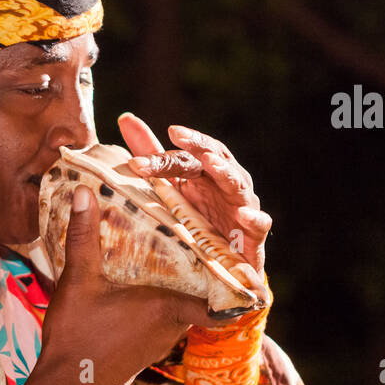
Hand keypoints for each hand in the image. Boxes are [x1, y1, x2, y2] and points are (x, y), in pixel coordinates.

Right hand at [37, 186, 221, 384]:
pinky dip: (163, 303)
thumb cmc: (78, 337)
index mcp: (168, 306)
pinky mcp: (146, 349)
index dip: (240, 286)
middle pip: (202, 294)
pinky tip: (144, 286)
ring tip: (172, 256)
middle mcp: (173, 324)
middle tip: (200, 240)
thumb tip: (84, 191)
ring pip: (183, 307)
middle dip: (203, 270)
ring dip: (181, 287)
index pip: (223, 301)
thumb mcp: (79, 280)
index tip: (251, 268)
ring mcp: (161, 340)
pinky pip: (165, 319)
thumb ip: (84, 235)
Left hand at [118, 113, 270, 285]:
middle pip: (215, 158)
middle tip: (178, 137)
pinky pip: (258, 224)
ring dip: (225, 172)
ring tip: (209, 162)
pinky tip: (242, 216)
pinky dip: (253, 219)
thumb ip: (152, 156)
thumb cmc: (197, 220)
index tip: (142, 155)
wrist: (223, 266)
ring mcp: (242, 206)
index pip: (186, 155)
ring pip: (238, 183)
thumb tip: (126, 117)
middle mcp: (226, 184)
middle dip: (197, 146)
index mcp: (205, 173)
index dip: (163, 155)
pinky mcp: (253, 235)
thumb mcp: (170, 188)